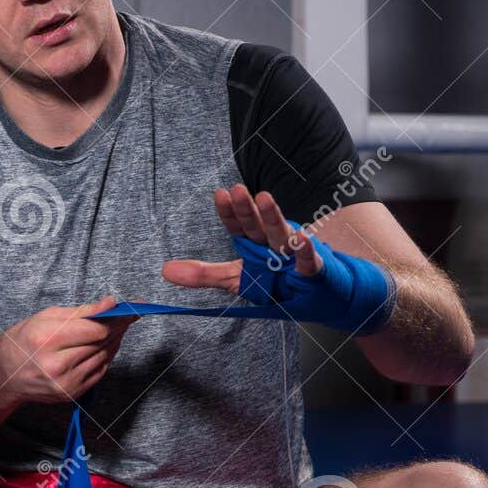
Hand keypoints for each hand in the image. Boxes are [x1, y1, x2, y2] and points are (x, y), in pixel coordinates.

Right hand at [0, 295, 133, 405]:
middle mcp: (56, 365)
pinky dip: (106, 356)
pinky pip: (99, 372)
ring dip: (114, 341)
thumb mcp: (46, 317)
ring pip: (104, 357)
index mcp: (47, 340)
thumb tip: (111, 303)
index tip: (126, 309)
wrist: (4, 374)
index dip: (114, 319)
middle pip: (102, 343)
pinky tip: (105, 345)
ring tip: (117, 328)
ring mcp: (65, 383)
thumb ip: (82, 311)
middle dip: (118, 327)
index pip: (95, 330)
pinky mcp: (71, 394)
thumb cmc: (23, 340)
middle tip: (128, 315)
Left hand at [159, 184, 322, 291]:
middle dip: (247, 208)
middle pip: (257, 226)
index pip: (238, 226)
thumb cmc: (280, 284)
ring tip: (264, 198)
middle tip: (236, 189)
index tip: (219, 194)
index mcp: (255, 245)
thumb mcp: (237, 280)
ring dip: (272, 217)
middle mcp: (273, 246)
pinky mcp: (314, 270)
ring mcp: (294, 256)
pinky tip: (300, 238)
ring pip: (281, 235)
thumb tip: (165, 270)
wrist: (322, 298)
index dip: (229, 212)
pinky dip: (305, 250)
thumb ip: (204, 274)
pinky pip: (309, 260)